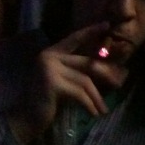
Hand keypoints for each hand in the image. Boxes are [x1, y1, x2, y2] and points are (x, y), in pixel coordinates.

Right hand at [10, 23, 128, 143]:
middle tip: (118, 85)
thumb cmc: (48, 101)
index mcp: (51, 53)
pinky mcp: (51, 83)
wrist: (27, 119)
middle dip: (105, 75)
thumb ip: (78, 71)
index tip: (107, 24)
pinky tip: (94, 114)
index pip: (74, 38)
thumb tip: (107, 70)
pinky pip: (78, 93)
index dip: (91, 31)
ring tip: (103, 110)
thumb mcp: (64, 81)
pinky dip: (89, 104)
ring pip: (84, 81)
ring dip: (96, 97)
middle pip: (86, 63)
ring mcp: (49, 68)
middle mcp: (49, 56)